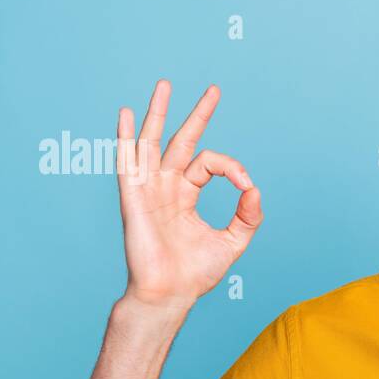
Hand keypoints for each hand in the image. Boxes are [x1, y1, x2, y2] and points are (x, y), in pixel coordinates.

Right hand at [116, 80, 261, 308]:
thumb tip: (254, 188)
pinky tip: (124, 113)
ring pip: (152, 142)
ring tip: (165, 84)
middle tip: (214, 89)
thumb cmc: (195, 274)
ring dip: (158, 113)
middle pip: (182, 140)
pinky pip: (127, 162)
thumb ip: (248, 215)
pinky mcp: (134, 197)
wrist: (170, 294)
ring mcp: (148, 189)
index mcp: (186, 195)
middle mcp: (166, 187)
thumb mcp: (233, 241)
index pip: (209, 163)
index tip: (245, 184)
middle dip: (197, 115)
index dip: (231, 168)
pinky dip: (124, 137)